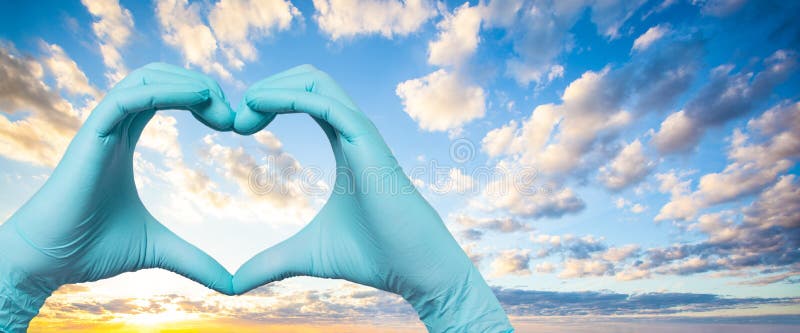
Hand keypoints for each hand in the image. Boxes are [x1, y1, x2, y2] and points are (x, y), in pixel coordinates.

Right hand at [0, 63, 234, 331]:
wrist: (46, 263)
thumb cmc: (91, 249)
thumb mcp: (158, 249)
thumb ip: (194, 260)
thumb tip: (231, 285)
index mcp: (124, 140)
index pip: (164, 95)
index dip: (199, 97)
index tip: (232, 122)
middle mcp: (113, 127)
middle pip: (157, 76)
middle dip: (200, 84)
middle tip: (232, 114)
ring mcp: (100, 129)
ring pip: (144, 77)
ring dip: (187, 82)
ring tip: (219, 104)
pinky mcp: (90, 137)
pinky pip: (127, 98)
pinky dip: (165, 91)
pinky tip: (199, 98)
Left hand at [231, 65, 512, 331]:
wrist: (415, 269)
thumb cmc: (372, 257)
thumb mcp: (306, 255)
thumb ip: (269, 262)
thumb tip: (233, 286)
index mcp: (343, 143)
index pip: (305, 98)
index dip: (268, 101)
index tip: (238, 129)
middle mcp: (353, 131)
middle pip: (308, 77)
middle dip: (267, 86)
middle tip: (236, 120)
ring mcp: (362, 134)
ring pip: (317, 80)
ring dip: (274, 86)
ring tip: (244, 112)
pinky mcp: (368, 143)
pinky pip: (326, 104)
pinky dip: (289, 97)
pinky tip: (257, 107)